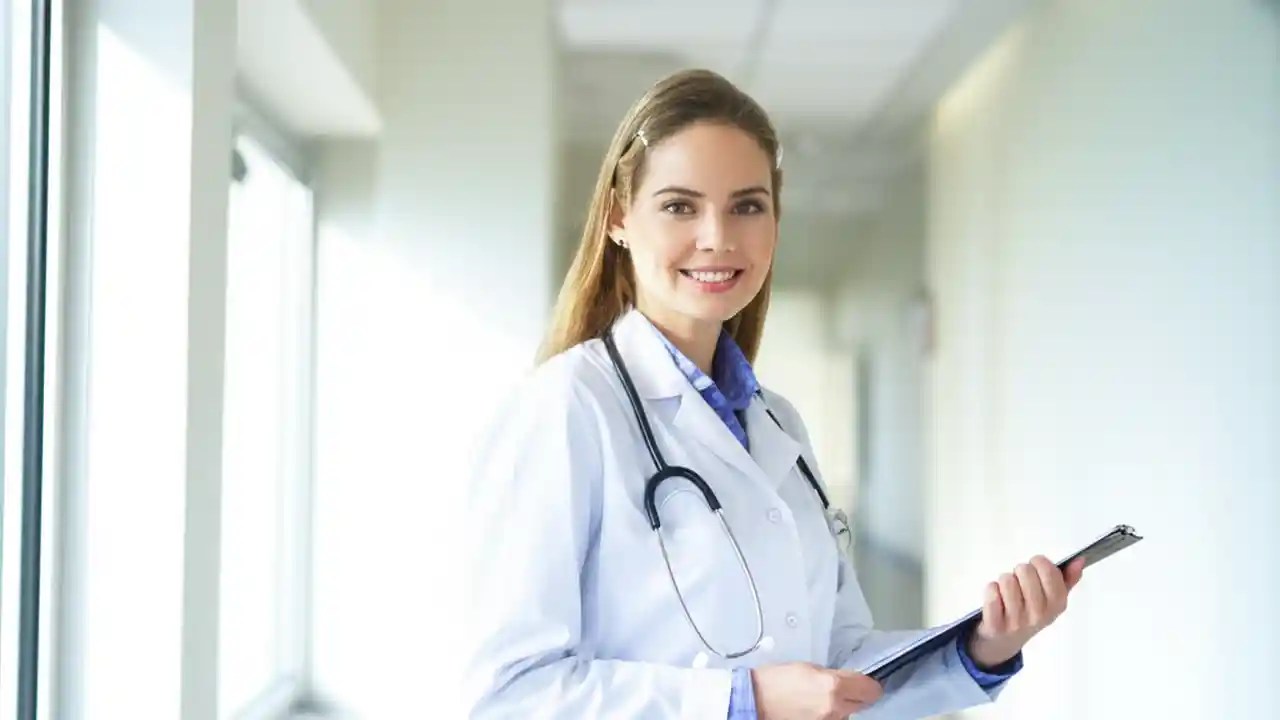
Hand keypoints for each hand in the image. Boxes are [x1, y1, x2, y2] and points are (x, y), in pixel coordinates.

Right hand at [752, 662, 882, 719]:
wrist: (753, 702)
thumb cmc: (776, 679)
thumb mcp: (808, 668)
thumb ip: (832, 675)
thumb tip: (848, 680)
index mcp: (834, 686)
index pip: (871, 689)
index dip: (869, 684)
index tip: (864, 682)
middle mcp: (835, 708)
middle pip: (862, 704)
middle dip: (854, 696)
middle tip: (839, 689)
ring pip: (846, 714)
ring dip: (839, 708)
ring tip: (817, 700)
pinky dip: (827, 715)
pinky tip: (811, 710)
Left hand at [967, 555, 1085, 668]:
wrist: (1005, 641)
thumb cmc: (1030, 613)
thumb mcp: (1052, 599)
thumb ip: (1068, 579)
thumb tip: (1079, 560)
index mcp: (1057, 606)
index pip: (1050, 572)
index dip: (1039, 562)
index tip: (1036, 565)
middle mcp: (1039, 615)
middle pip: (1025, 571)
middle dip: (1020, 570)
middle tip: (1019, 581)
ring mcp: (1017, 622)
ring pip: (1007, 580)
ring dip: (1004, 580)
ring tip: (1007, 591)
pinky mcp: (995, 625)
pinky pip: (991, 594)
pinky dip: (991, 590)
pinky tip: (996, 598)